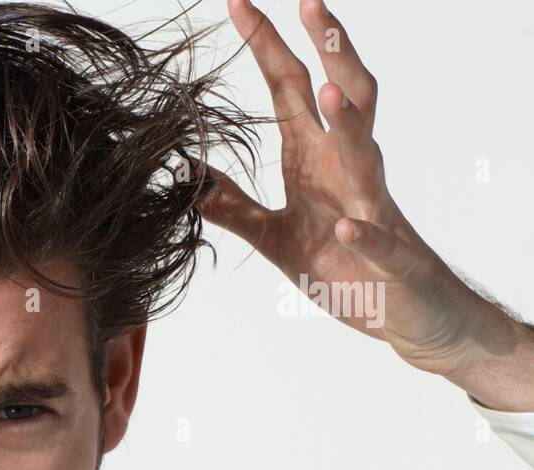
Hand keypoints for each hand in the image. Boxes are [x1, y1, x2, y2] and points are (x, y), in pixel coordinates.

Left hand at [201, 0, 528, 394]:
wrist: (405, 313)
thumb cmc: (345, 267)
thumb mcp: (275, 237)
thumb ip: (233, 207)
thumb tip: (188, 178)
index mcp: (316, 159)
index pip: (290, 88)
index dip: (266, 46)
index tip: (237, 2)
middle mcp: (348, 173)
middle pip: (344, 97)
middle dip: (328, 52)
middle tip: (309, 4)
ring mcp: (374, 211)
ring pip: (368, 156)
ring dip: (348, 125)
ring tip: (326, 91)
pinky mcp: (390, 258)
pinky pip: (379, 240)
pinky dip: (366, 233)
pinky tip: (349, 226)